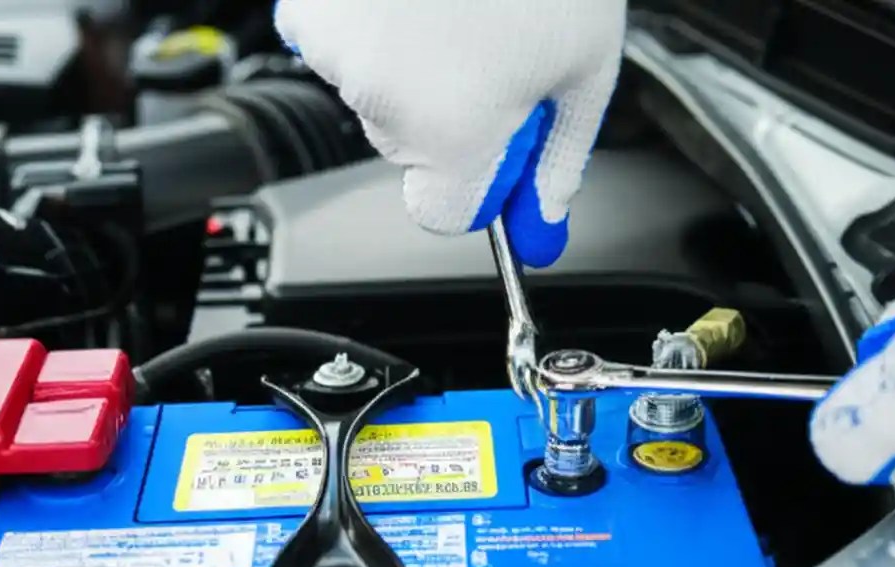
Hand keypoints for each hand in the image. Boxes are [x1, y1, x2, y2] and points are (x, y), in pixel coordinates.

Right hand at [274, 0, 626, 266]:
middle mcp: (381, 101)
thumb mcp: (586, 68)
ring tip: (462, 3)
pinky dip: (376, 22)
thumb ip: (560, 157)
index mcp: (453, 135)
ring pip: (376, 90)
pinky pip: (342, 40)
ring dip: (414, 61)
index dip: (478, 183)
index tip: (501, 149)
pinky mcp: (308, 6)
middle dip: (451, 112)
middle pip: (410, 149)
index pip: (443, 212)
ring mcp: (336, 46)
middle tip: (495, 44)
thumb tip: (544, 216)